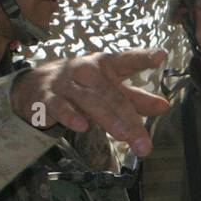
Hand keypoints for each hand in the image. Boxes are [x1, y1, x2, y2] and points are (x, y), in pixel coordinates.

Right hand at [11, 49, 168, 153]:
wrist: (35, 86)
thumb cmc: (82, 85)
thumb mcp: (110, 88)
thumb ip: (136, 98)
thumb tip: (164, 106)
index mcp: (106, 65)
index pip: (126, 60)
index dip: (142, 57)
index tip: (160, 55)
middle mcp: (87, 70)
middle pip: (112, 94)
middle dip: (130, 120)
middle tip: (144, 144)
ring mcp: (66, 83)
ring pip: (89, 100)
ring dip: (107, 119)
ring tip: (123, 135)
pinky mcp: (47, 97)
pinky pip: (59, 106)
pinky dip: (69, 116)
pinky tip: (82, 126)